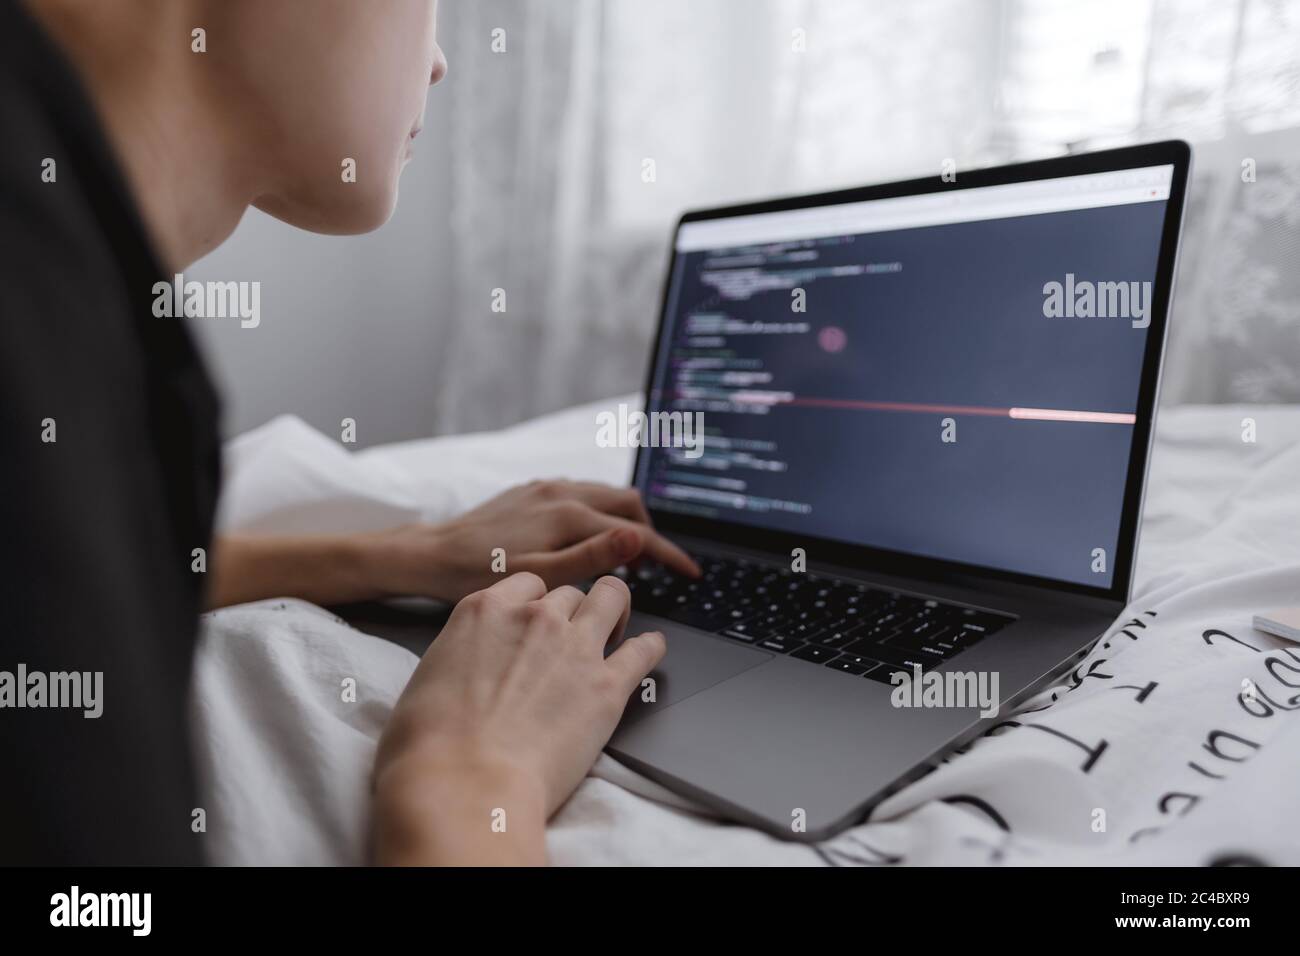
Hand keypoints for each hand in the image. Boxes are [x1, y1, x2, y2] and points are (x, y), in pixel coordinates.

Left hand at [362, 480, 699, 601]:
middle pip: (628, 503)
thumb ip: (592, 557)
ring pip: (605, 494)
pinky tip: (590, 538)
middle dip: (651, 532)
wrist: (430, 554)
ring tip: (628, 557)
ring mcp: (545, 487)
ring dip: (626, 520)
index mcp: (568, 514)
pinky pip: (582, 493)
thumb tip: (637, 541)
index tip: (690, 572)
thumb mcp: (539, 576)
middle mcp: (561, 492)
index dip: (668, 554)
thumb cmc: (479, 573)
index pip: (636, 533)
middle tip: (657, 567)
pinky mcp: (531, 490)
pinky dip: (601, 512)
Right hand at [371, 572, 664, 864]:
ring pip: (612, 598)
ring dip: (616, 610)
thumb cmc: (430, 745)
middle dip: (575, 609)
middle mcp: (534, 618)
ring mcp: (574, 647)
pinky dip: (650, 647)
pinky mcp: (607, 686)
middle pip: (570, 592)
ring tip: (618, 627)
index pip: (527, 584)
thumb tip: (461, 674)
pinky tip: (651, 649)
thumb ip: (458, 658)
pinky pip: (644, 650)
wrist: (463, 782)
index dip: (537, 600)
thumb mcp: (428, 679)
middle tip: (574, 634)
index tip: (540, 616)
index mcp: (485, 610)